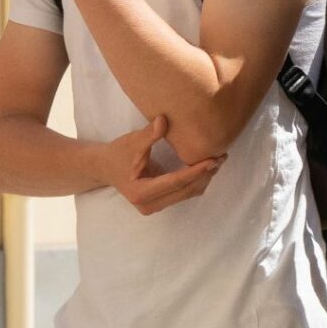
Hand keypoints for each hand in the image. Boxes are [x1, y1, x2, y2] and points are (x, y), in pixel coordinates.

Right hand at [94, 115, 221, 214]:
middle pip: (186, 191)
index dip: (196, 171)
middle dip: (205, 174)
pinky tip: (206, 166)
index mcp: (140, 192)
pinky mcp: (160, 203)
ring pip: (188, 193)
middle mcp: (148, 205)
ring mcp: (155, 207)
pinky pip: (184, 193)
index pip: (175, 182)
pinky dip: (197, 180)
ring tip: (219, 159)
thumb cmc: (117, 153)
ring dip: (204, 178)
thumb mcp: (132, 141)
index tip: (214, 160)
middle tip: (222, 156)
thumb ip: (149, 133)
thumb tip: (164, 120)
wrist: (104, 167)